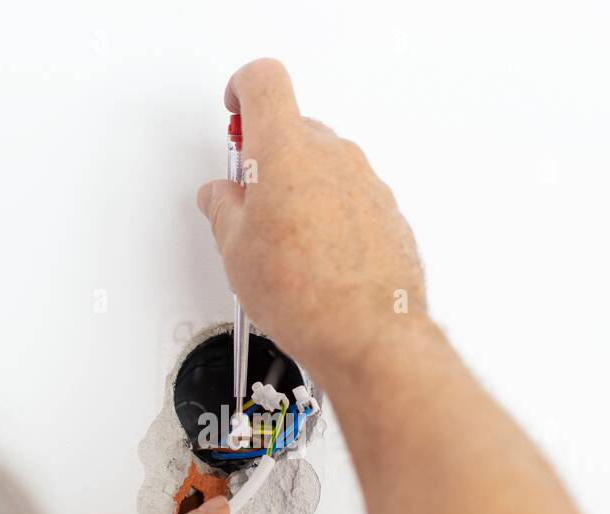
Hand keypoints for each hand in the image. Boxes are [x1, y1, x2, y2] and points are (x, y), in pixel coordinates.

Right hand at [196, 59, 427, 371]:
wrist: (368, 334)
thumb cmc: (306, 295)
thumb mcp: (236, 252)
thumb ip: (223, 210)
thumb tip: (220, 198)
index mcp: (286, 151)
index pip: (263, 82)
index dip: (242, 89)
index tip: (234, 109)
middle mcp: (333, 156)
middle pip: (295, 127)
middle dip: (268, 156)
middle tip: (249, 198)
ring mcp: (366, 183)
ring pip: (325, 165)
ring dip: (301, 188)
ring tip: (282, 243)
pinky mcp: (388, 213)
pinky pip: (351, 198)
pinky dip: (331, 214)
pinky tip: (316, 259)